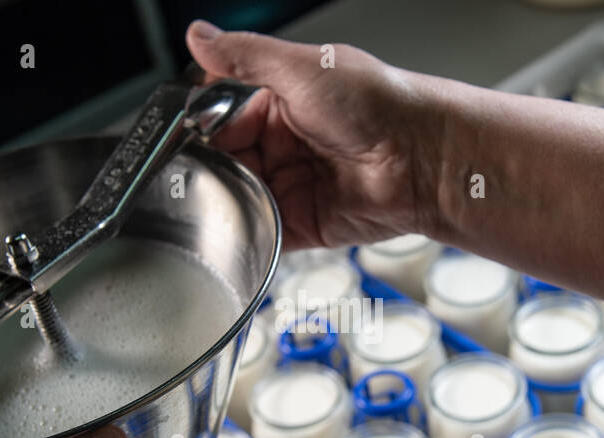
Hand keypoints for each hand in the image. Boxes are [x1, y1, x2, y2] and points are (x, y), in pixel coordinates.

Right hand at [186, 20, 444, 249]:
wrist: (423, 156)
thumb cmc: (379, 103)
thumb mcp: (303, 68)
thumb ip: (245, 56)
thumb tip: (198, 36)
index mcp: (282, 104)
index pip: (224, 120)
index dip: (202, 131)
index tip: (181, 140)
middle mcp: (287, 146)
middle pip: (228, 163)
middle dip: (211, 171)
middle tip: (193, 176)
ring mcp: (295, 187)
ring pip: (241, 200)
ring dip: (226, 203)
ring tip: (213, 202)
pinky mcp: (306, 225)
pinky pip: (265, 235)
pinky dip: (248, 236)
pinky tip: (233, 232)